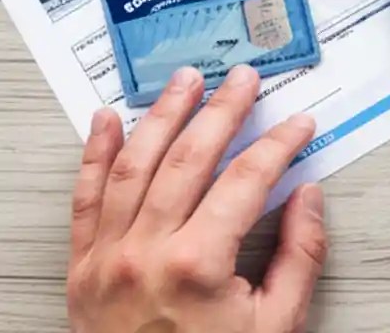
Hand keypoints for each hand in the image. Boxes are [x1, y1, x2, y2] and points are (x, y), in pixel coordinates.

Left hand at [67, 66, 327, 332]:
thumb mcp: (276, 326)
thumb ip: (299, 257)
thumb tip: (308, 199)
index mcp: (197, 267)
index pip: (247, 180)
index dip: (279, 144)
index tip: (299, 124)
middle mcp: (144, 253)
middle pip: (188, 159)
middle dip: (222, 111)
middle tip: (243, 80)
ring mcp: (106, 258)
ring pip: (134, 166)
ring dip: (162, 115)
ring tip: (184, 82)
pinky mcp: (81, 268)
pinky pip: (84, 197)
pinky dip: (96, 153)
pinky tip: (109, 120)